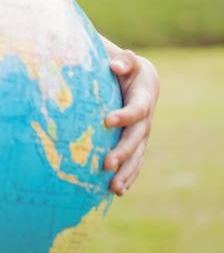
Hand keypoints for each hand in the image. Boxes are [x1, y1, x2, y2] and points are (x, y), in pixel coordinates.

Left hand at [103, 48, 159, 195]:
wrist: (142, 81)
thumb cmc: (127, 67)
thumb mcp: (128, 61)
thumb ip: (124, 61)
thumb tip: (116, 65)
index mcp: (143, 99)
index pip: (136, 109)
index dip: (123, 115)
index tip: (106, 120)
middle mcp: (146, 121)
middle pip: (136, 139)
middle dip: (122, 152)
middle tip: (106, 164)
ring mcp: (142, 135)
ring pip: (137, 157)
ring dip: (126, 173)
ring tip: (113, 188)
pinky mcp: (137, 145)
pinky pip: (135, 163)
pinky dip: (128, 178)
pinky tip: (117, 191)